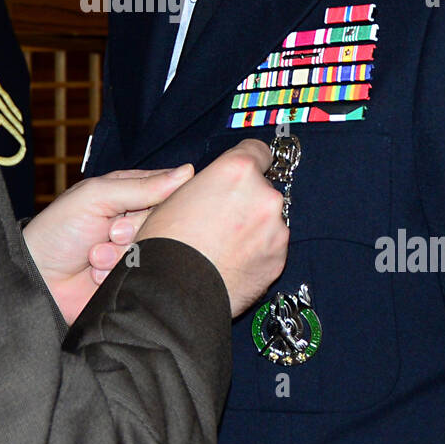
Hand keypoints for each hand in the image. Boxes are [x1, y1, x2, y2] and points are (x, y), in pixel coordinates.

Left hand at [24, 165, 193, 323]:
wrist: (38, 280)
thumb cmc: (58, 231)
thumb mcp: (96, 197)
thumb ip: (141, 187)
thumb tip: (188, 172)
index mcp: (129, 191)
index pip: (169, 189)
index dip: (158, 202)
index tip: (131, 211)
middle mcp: (136, 219)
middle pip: (165, 221)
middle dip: (133, 230)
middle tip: (110, 233)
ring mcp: (136, 249)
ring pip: (156, 249)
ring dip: (121, 254)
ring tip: (94, 257)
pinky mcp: (134, 276)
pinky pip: (146, 274)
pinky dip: (118, 274)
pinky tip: (97, 275)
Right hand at [128, 140, 288, 316]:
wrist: (173, 292)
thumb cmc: (166, 244)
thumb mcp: (175, 197)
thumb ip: (208, 185)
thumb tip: (216, 188)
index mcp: (237, 171)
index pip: (258, 151)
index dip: (247, 162)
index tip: (242, 174)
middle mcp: (263, 196)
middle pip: (262, 189)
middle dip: (246, 202)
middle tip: (219, 220)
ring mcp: (276, 230)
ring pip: (268, 221)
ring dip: (253, 230)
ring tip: (222, 247)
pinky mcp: (278, 260)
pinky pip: (270, 249)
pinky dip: (257, 254)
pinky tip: (231, 264)